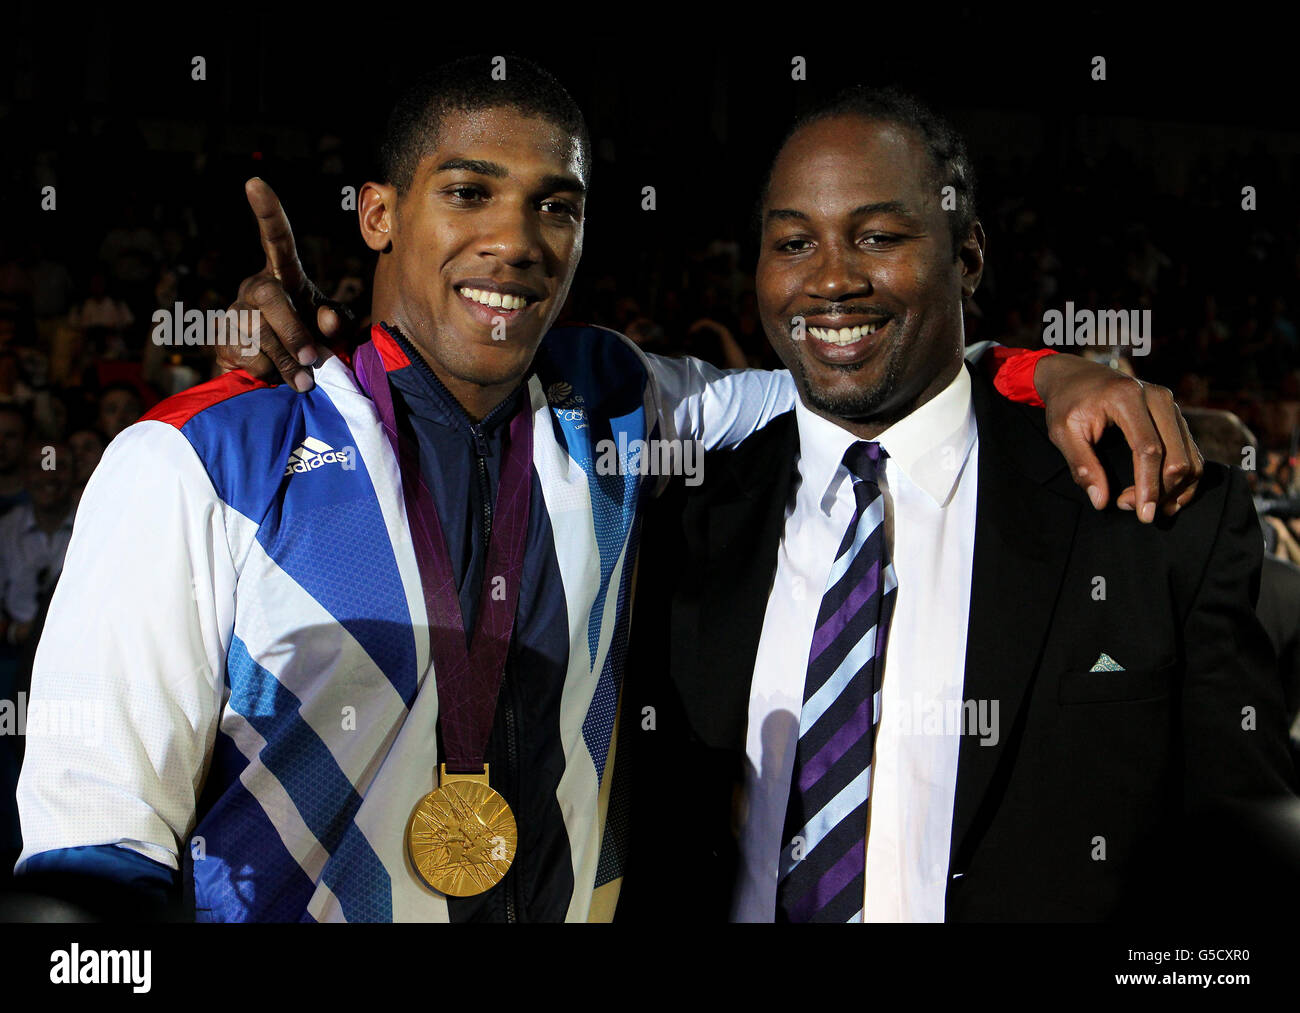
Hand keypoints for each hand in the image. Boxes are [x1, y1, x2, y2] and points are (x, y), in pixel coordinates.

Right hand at [217, 178, 353, 390]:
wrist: (280, 377)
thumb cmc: (314, 342)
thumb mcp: (334, 331)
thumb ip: (338, 322)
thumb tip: (325, 318)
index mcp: (284, 277)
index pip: (276, 240)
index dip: (267, 212)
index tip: (254, 182)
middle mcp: (255, 288)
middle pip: (269, 298)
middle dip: (293, 331)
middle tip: (314, 360)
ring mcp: (234, 312)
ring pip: (258, 334)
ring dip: (286, 361)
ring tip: (304, 380)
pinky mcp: (221, 340)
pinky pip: (245, 356)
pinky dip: (268, 372)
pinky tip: (272, 374)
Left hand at [1035, 354, 1202, 521]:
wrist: (1076, 375)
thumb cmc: (1066, 403)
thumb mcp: (1062, 432)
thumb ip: (1081, 465)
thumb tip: (1100, 501)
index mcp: (1127, 398)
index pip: (1148, 449)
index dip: (1148, 485)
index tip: (1143, 514)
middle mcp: (1158, 398)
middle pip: (1176, 456)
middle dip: (1161, 491)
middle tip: (1131, 508)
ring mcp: (1171, 406)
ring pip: (1190, 457)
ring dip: (1174, 489)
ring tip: (1144, 504)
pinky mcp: (1175, 415)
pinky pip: (1191, 452)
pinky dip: (1183, 479)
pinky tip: (1164, 496)